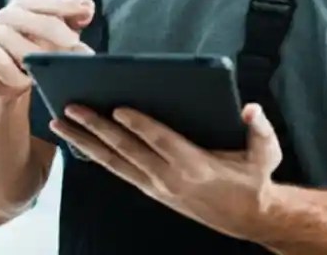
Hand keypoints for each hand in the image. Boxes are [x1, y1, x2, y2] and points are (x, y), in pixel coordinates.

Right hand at [0, 0, 94, 103]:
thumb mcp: (56, 37)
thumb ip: (72, 20)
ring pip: (15, 42)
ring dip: (36, 57)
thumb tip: (87, 7)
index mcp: (24, 6)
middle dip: (56, 33)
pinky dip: (15, 75)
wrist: (4, 84)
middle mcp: (6, 16)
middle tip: (75, 47)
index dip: (64, 5)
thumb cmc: (33, 53)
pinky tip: (26, 83)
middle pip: (31, 18)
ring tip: (53, 69)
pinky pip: (0, 64)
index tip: (86, 13)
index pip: (43, 1)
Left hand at [50, 103, 283, 241]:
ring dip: (84, 142)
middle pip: (127, 150)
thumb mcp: (267, 154)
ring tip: (59, 122)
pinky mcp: (150, 189)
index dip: (140, 126)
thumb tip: (250, 109)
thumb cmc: (254, 179)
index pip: (161, 142)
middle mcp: (170, 177)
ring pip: (113, 161)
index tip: (118, 107)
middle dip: (96, 128)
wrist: (248, 217)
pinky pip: (117, 170)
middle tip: (71, 108)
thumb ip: (260, 130)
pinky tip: (76, 140)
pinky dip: (95, 155)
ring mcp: (156, 186)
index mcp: (195, 165)